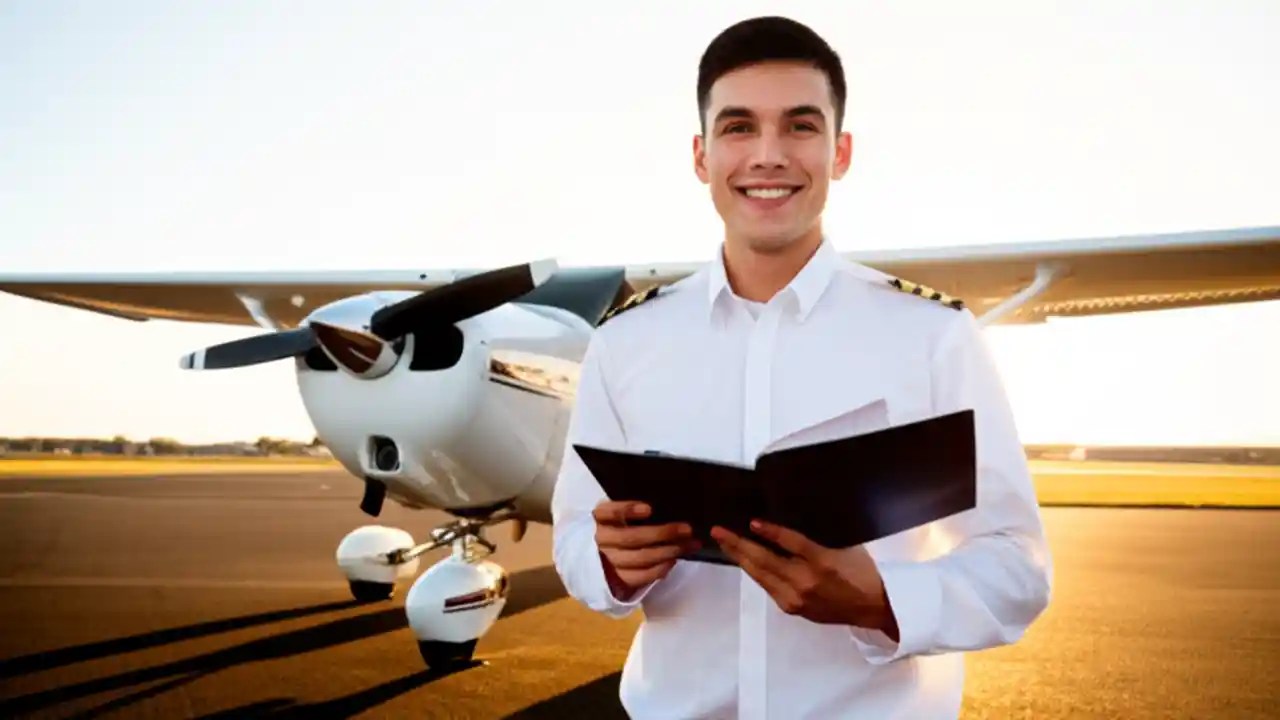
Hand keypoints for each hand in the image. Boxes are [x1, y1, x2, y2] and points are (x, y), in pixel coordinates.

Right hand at [594, 501, 699, 600]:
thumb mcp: (620, 512)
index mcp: (600, 517)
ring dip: (667, 552)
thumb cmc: (618, 525)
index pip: (608, 512)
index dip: (627, 510)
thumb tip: (669, 508)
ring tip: (688, 546)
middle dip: (662, 533)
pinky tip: (673, 561)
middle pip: (631, 538)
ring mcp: (607, 560)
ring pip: (638, 558)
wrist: (599, 554)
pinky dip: (658, 570)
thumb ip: (635, 509)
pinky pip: (639, 577)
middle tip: (687, 529)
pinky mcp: (616, 579)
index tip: (649, 509)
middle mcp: (601, 539)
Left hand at [711, 520, 898, 639]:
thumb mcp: (845, 545)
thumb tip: (783, 525)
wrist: (875, 607)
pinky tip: (743, 560)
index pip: (790, 542)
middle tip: (719, 531)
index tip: (752, 521)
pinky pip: (767, 586)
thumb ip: (814, 538)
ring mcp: (796, 598)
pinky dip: (755, 572)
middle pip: (765, 561)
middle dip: (738, 544)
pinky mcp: (793, 608)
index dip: (770, 531)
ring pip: (760, 575)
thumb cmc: (862, 571)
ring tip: (724, 542)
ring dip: (740, 558)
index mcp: (823, 562)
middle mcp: (806, 581)